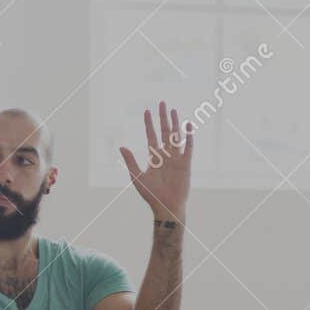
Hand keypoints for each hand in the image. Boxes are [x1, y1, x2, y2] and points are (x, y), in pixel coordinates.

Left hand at [119, 101, 191, 221]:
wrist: (166, 206)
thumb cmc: (151, 195)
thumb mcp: (137, 177)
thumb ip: (130, 161)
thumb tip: (121, 147)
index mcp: (154, 157)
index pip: (151, 136)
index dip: (149, 124)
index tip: (147, 112)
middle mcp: (165, 155)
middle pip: (164, 131)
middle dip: (163, 117)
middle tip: (162, 103)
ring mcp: (176, 158)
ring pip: (175, 136)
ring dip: (174, 123)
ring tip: (174, 110)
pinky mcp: (185, 164)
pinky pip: (187, 147)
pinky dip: (188, 136)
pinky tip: (187, 125)